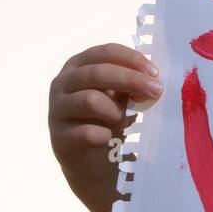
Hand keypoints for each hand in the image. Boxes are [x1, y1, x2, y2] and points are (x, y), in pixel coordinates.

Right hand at [48, 42, 162, 192]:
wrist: (90, 159)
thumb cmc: (106, 118)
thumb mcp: (119, 95)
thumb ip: (130, 83)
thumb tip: (152, 79)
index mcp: (78, 65)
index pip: (105, 52)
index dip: (132, 59)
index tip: (155, 73)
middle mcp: (62, 83)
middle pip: (97, 73)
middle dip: (131, 80)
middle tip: (155, 91)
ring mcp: (56, 110)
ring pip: (90, 100)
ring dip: (116, 111)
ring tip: (125, 121)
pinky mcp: (58, 138)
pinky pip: (86, 133)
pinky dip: (105, 135)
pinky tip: (109, 138)